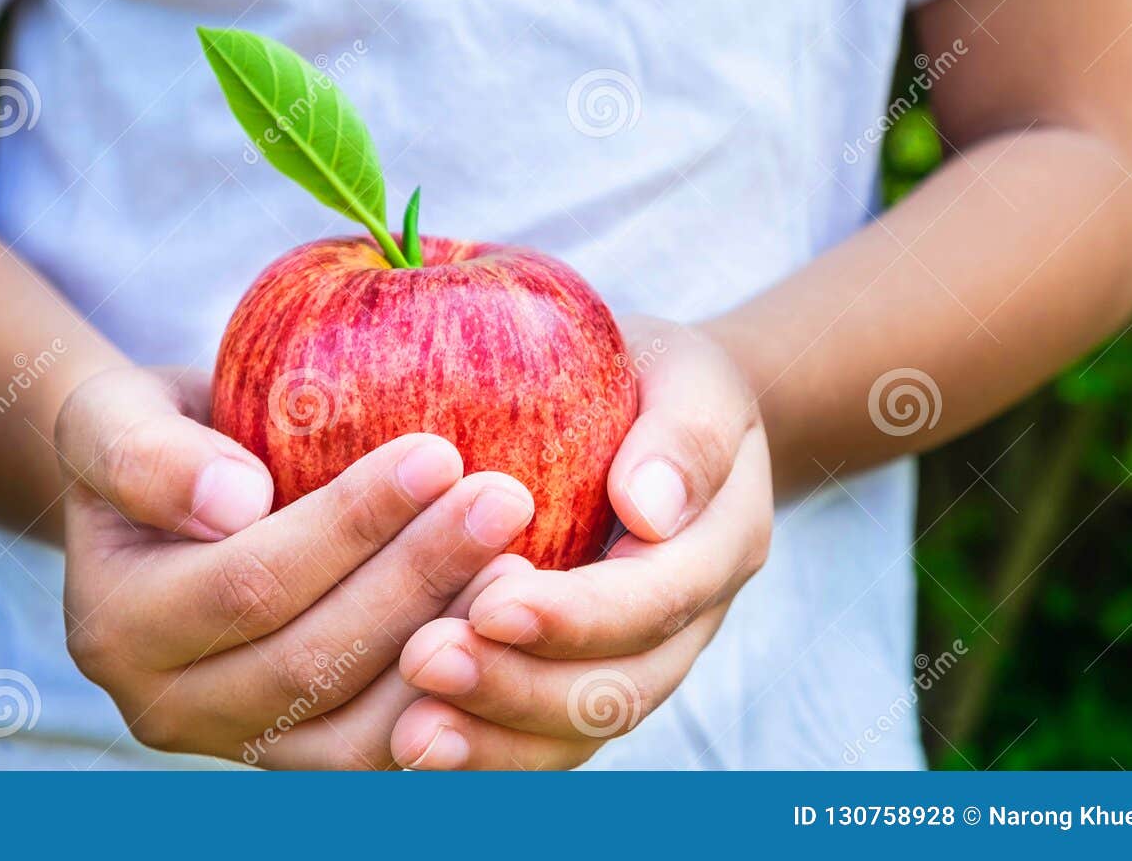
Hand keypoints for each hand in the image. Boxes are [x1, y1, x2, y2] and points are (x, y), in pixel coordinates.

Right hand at [55, 366, 536, 766]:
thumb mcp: (117, 417)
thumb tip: (235, 502)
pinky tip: (511, 629)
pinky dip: (452, 702)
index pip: (249, 583)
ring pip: (355, 729)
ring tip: (523, 566)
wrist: (161, 499)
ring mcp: (236, 744)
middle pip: (310, 662)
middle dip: (418, 577)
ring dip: (448, 646)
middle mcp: (167, 706)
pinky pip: (385, 753)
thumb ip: (151, 457)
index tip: (438, 453)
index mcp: (119, 625)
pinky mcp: (299, 757)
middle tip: (505, 499)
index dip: (349, 526)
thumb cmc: (151, 436)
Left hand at [388, 318, 771, 768]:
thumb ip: (682, 437)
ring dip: (494, 739)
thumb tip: (648, 508)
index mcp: (719, 545)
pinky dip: (483, 753)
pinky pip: (540, 738)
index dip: (576, 616)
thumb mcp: (689, 378)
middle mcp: (685, 623)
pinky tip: (411, 748)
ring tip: (412, 733)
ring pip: (577, 731)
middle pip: (616, 690)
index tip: (492, 606)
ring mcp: (636, 659)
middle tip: (424, 661)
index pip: (654, 601)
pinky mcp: (581, 677)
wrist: (662, 413)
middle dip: (519, 687)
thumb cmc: (658, 379)